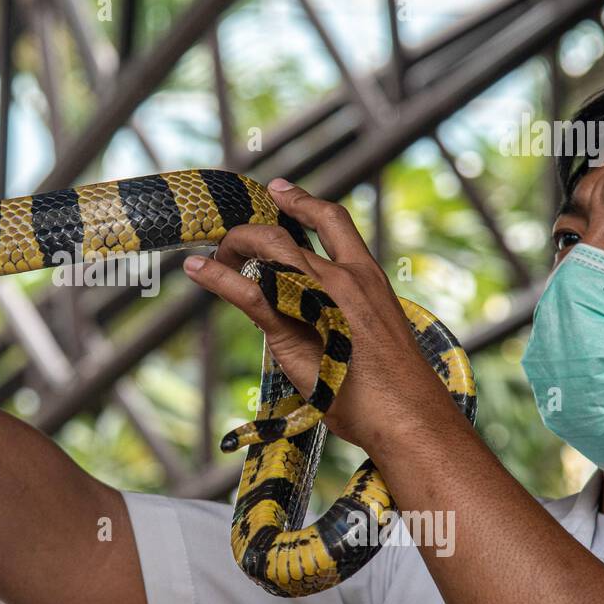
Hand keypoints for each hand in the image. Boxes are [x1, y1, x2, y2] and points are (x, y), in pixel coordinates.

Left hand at [182, 177, 457, 451]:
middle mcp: (342, 277)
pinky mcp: (292, 327)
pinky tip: (197, 270)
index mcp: (367, 275)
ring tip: (211, 256)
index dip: (303, 202)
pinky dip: (217, 277)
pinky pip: (248, 292)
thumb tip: (314, 318)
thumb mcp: (374, 333)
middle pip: (285, 233)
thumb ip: (346, 315)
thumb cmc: (394, 385)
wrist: (406, 413)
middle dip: (250, 230)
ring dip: (232, 246)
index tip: (281, 190)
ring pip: (265, 249)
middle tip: (231, 240)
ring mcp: (317, 297)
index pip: (334, 220)